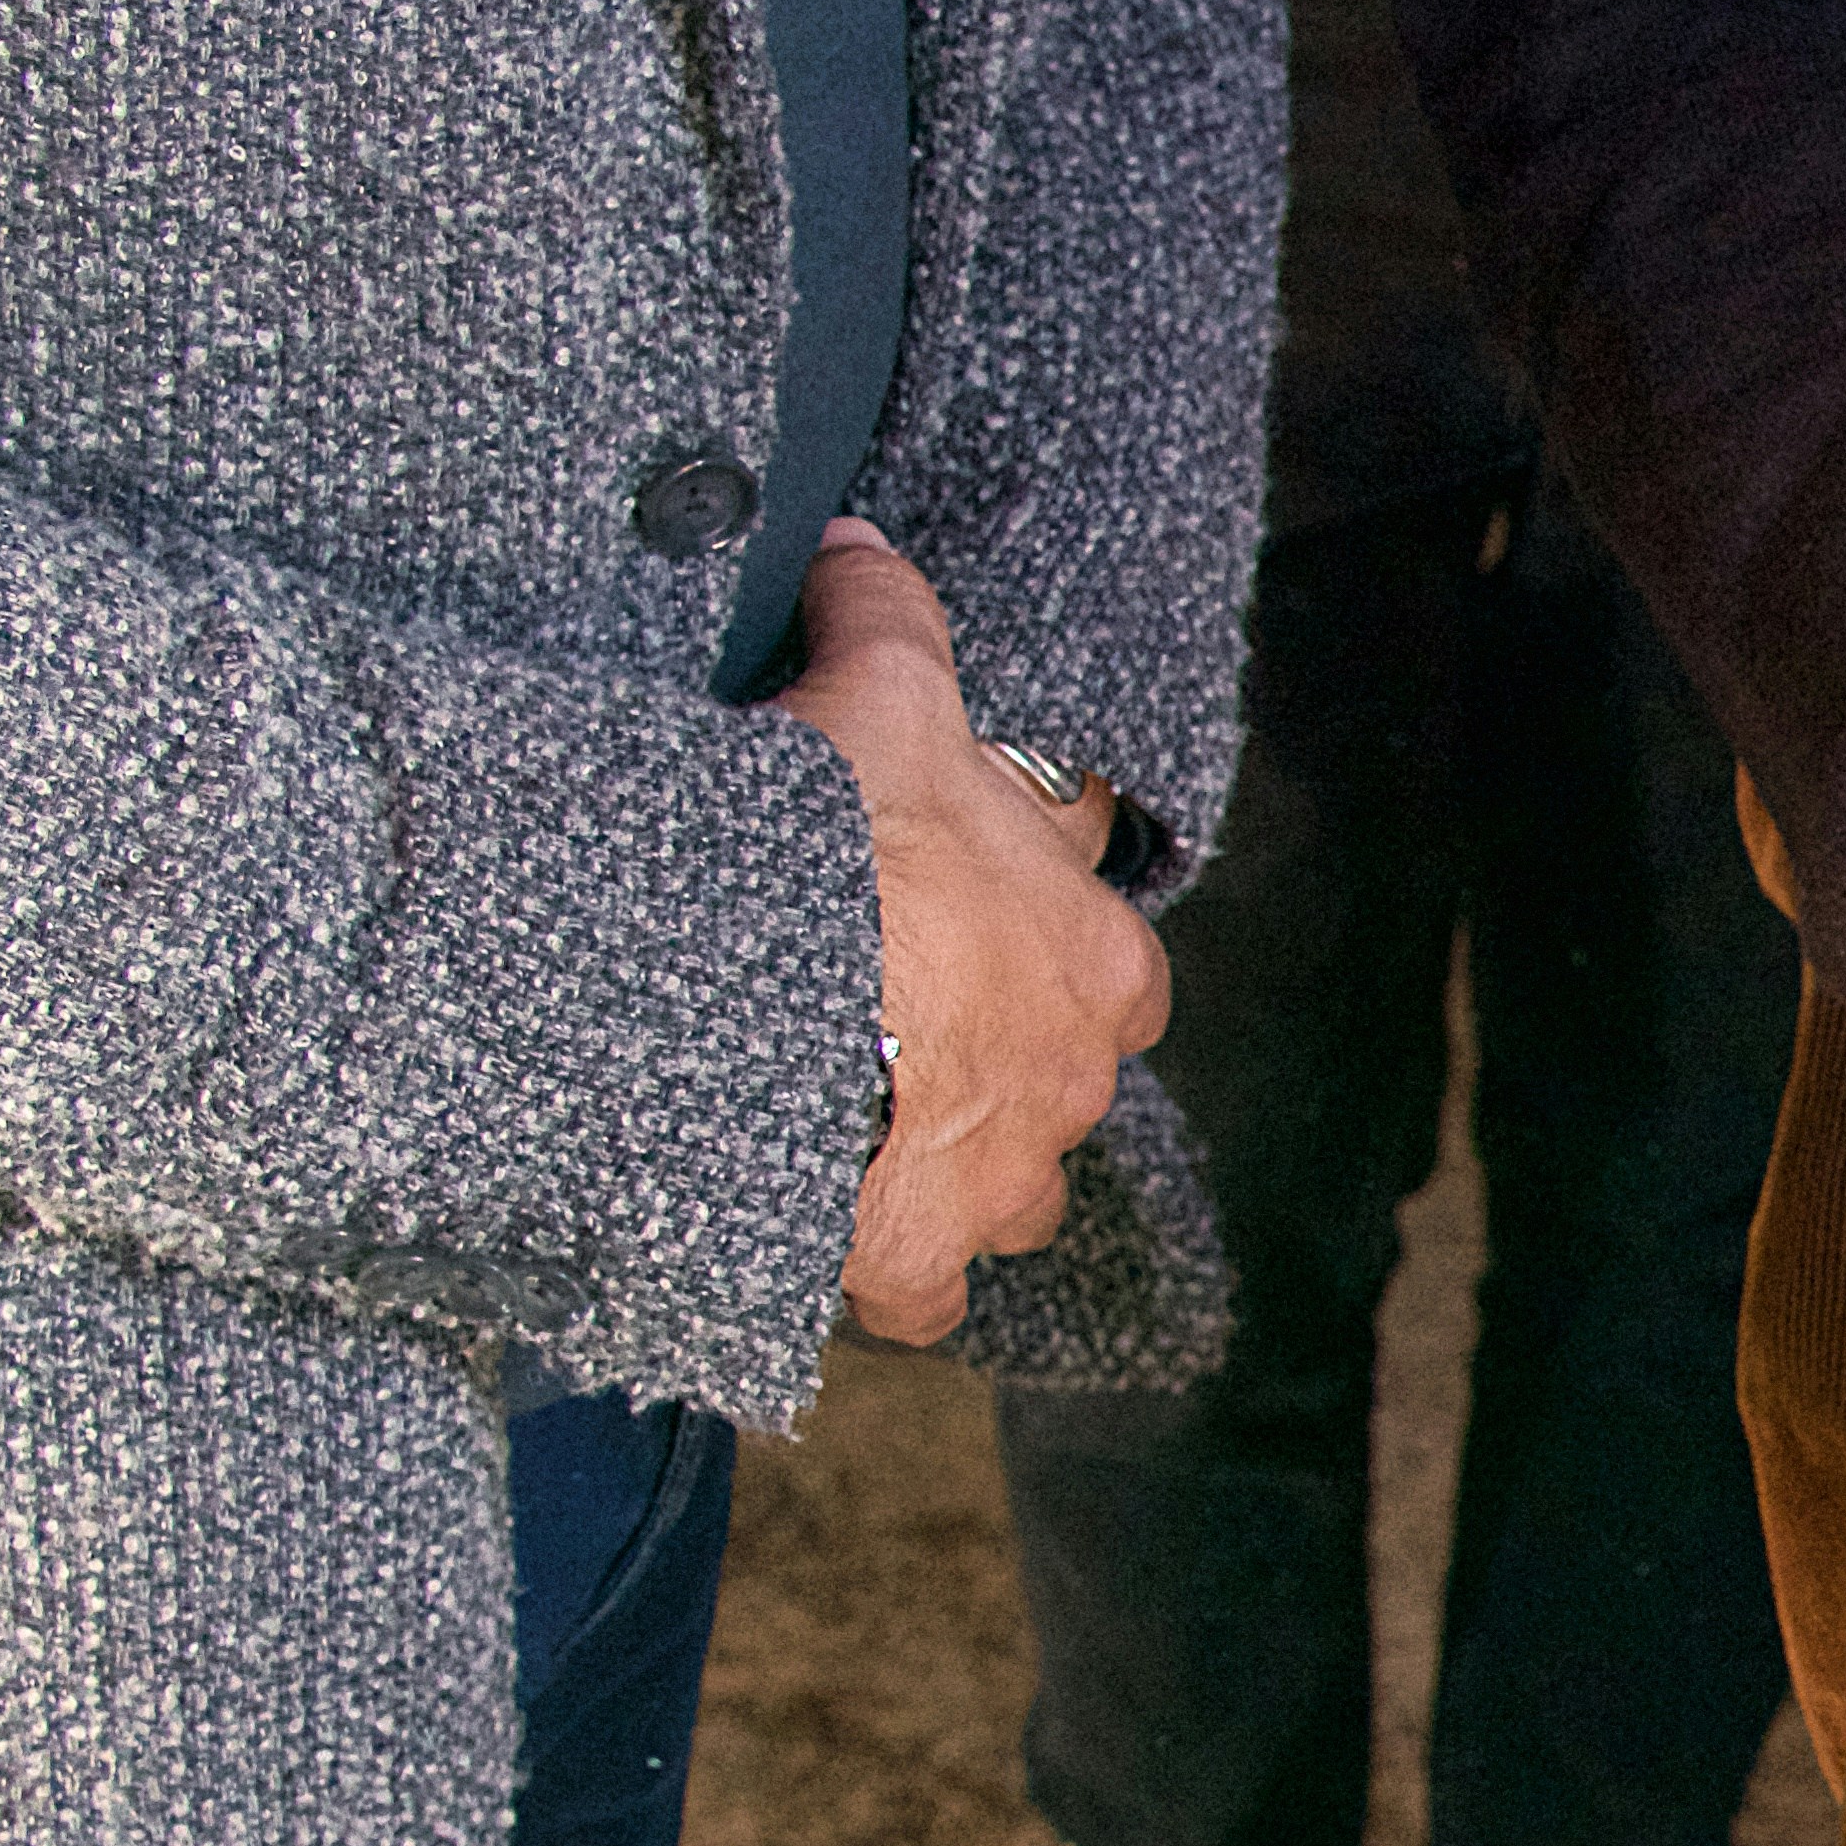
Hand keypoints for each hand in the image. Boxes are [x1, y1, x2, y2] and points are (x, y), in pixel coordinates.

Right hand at [781, 521, 1168, 1345]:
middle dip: (989, 1062)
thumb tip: (868, 549)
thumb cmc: (834, 847)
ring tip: (858, 1123)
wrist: (740, 989)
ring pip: (1005, 1193)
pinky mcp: (913, 1260)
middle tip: (890, 1022)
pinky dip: (887, 1274)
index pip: (1106, 963)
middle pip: (1054, 1085)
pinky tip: (836, 1239)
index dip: (1028, 942)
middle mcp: (1078, 1090)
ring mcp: (1001, 1186)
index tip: (956, 925)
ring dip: (950, 1167)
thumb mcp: (879, 695)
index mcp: (1103, 967)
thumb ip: (891, 619)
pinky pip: (923, 1296)